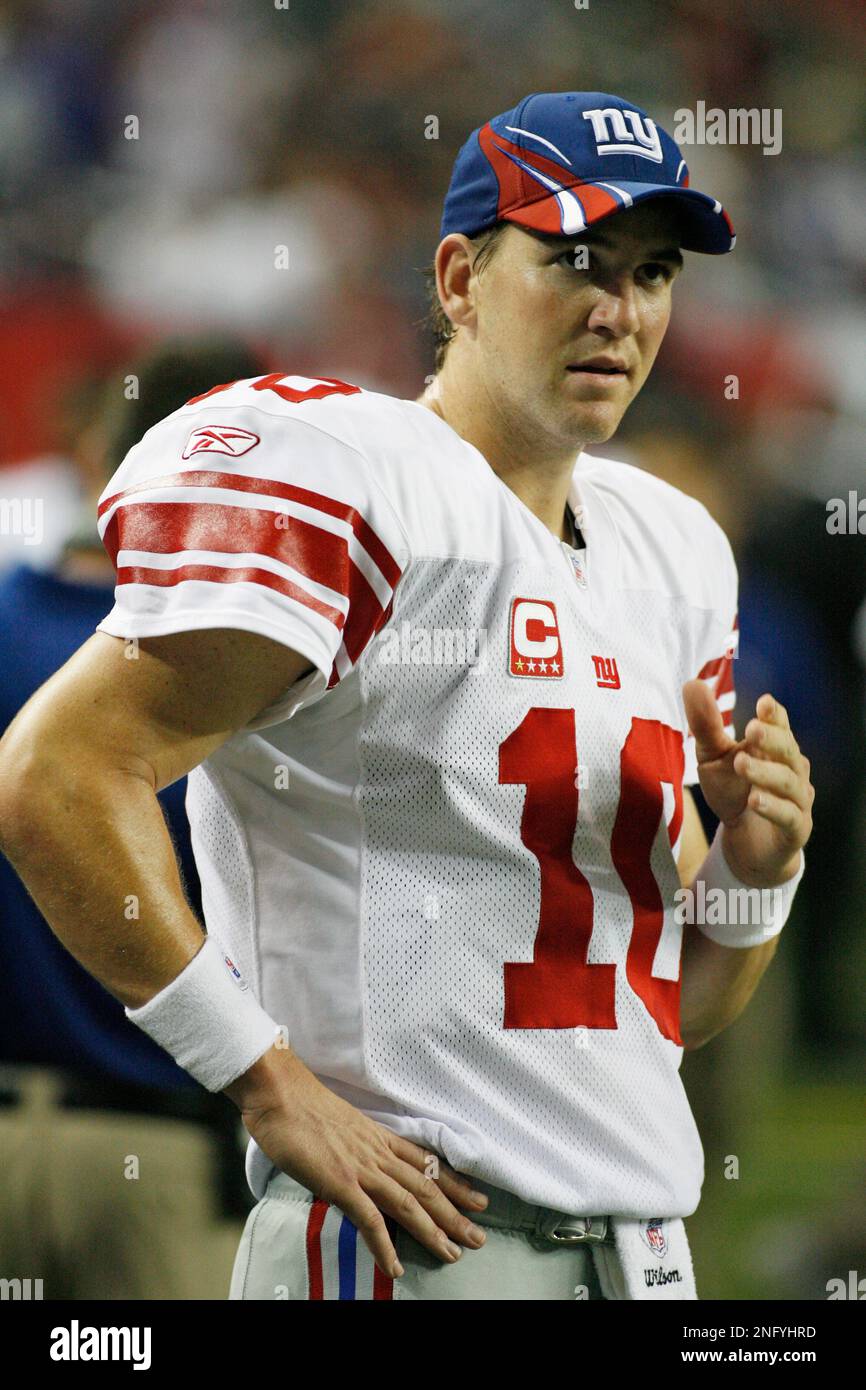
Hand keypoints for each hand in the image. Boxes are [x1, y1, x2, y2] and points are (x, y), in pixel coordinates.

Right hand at [225, 1046, 487, 1278]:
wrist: (280, 1091)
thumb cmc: (301, 1105)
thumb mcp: (340, 1125)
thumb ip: (355, 1145)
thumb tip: (358, 1162)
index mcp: (379, 1138)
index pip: (425, 1164)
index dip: (454, 1184)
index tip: (477, 1199)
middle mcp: (377, 1153)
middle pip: (426, 1186)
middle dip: (455, 1214)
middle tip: (478, 1238)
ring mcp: (361, 1168)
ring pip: (408, 1203)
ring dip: (432, 1231)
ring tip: (451, 1254)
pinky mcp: (340, 1182)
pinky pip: (369, 1219)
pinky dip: (384, 1245)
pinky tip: (395, 1266)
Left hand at [682, 681, 813, 887]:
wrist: (746, 843)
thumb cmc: (733, 792)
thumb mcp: (712, 758)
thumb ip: (705, 726)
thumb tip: (692, 683)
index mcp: (774, 748)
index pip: (780, 725)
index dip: (774, 715)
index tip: (763, 702)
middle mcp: (791, 770)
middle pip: (789, 750)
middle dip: (773, 738)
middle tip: (751, 729)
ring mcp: (797, 800)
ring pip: (789, 782)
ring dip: (766, 772)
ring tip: (741, 764)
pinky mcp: (795, 829)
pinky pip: (790, 816)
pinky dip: (774, 807)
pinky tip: (755, 799)